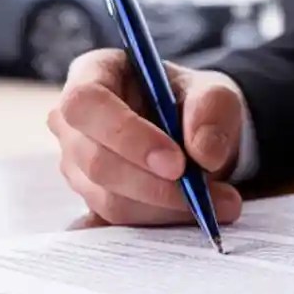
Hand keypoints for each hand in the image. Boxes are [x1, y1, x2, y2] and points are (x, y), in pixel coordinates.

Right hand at [48, 49, 244, 225]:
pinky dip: (162, 219)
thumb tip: (205, 154)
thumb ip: (212, 110)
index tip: (176, 162)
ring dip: (166, 206)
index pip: (87, 103)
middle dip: (153, 183)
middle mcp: (72, 121)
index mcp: (92, 74)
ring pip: (110, 198)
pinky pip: (121, 219)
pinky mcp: (92, 199)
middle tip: (203, 191)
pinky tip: (197, 211)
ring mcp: (76, 164)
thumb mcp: (215, 92)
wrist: (193, 133)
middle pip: (95, 160)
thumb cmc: (193, 103)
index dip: (126, 135)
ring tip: (220, 201)